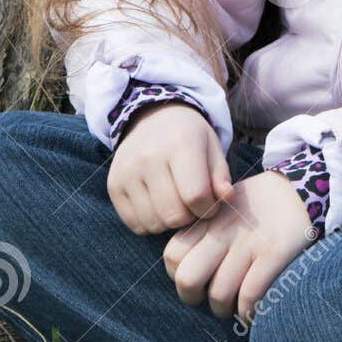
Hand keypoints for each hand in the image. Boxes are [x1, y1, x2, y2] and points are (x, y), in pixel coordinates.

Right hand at [107, 103, 234, 234]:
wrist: (151, 118)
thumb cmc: (189, 137)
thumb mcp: (212, 147)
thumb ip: (221, 175)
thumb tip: (227, 199)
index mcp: (180, 144)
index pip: (196, 195)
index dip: (209, 208)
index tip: (210, 202)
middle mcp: (148, 157)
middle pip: (174, 214)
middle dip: (190, 217)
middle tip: (193, 205)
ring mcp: (127, 172)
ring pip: (154, 223)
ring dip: (170, 222)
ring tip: (176, 203)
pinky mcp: (113, 186)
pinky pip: (135, 224)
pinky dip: (150, 223)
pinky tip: (158, 206)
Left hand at [163, 169, 316, 324]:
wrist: (302, 191)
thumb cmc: (256, 208)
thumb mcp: (223, 207)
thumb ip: (201, 231)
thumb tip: (181, 268)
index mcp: (208, 218)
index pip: (172, 256)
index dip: (177, 275)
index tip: (196, 279)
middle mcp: (224, 230)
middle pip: (188, 279)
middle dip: (193, 298)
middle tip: (208, 299)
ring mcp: (249, 242)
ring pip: (219, 294)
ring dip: (225, 310)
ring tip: (234, 306)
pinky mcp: (275, 253)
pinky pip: (250, 295)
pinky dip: (248, 312)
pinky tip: (254, 311)